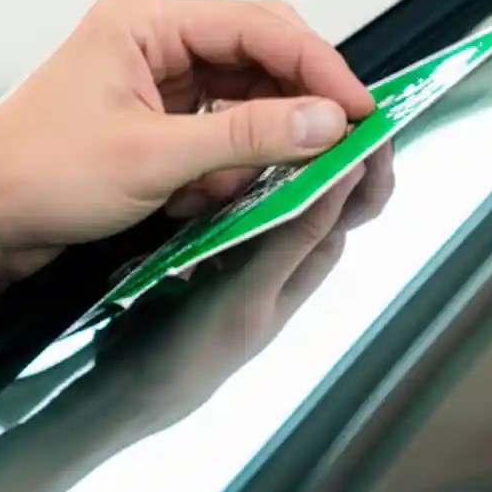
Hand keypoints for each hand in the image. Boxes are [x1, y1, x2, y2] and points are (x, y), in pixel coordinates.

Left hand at [0, 0, 372, 273]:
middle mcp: (152, 44)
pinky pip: (213, 140)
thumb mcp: (151, 159)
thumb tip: (324, 122)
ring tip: (245, 190)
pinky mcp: (150, 128)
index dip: (318, 67)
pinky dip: (222, 173)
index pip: (258, 27)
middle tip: (336, 150)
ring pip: (238, 106)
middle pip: (256, 61)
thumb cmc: (35, 175)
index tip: (360, 111)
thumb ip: (245, 137)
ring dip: (252, 151)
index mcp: (145, 22)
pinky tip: (204, 202)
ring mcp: (152, 86)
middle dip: (292, 110)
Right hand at [69, 145, 394, 434]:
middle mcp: (276, 256)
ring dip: (265, 156)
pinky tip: (208, 156)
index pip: (350, 208)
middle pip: (310, 191)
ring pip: (264, 190)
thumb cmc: (192, 355)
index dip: (367, 165)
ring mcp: (235, 250)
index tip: (368, 119)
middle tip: (299, 100)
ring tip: (255, 114)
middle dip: (314, 146)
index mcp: (301, 268)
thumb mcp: (248, 298)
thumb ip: (294, 239)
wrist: (123, 392)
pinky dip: (221, 178)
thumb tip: (347, 176)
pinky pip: (222, 203)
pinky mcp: (198, 248)